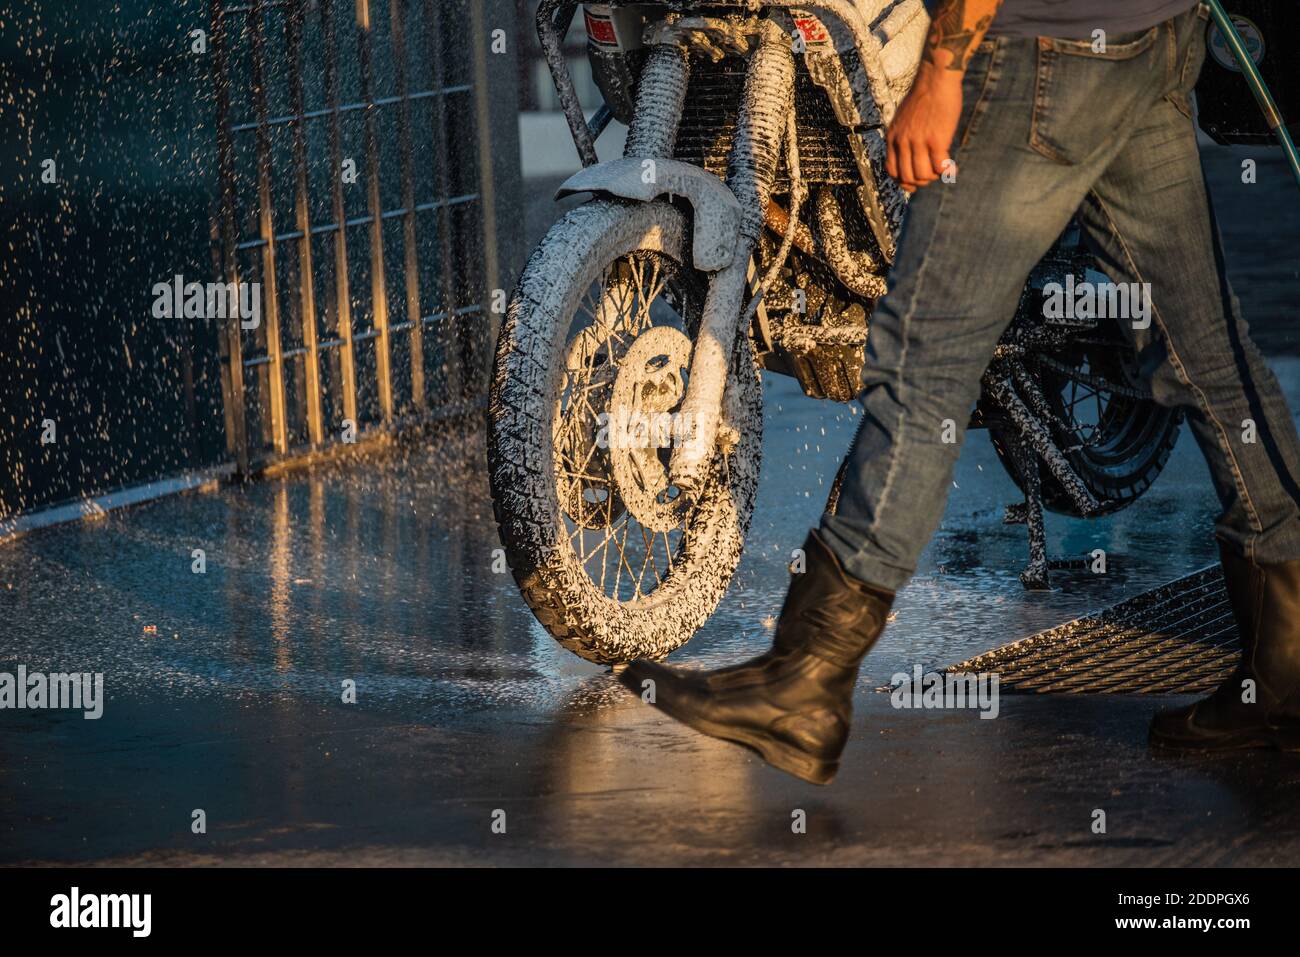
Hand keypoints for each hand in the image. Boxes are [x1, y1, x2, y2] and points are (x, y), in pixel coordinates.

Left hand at [886, 63, 963, 192]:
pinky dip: (947, 172)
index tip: (916, 180)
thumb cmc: (924, 95)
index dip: (904, 181)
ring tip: (942, 169)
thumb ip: (903, 135)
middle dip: (921, 182)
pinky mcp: (936, 139)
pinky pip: (939, 167)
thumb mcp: (904, 118)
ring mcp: (918, 141)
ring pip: (923, 175)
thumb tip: (909, 153)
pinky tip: (952, 168)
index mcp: (893, 137)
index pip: (892, 171)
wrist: (936, 78)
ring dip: (934, 177)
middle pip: (907, 177)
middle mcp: (903, 141)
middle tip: (933, 174)